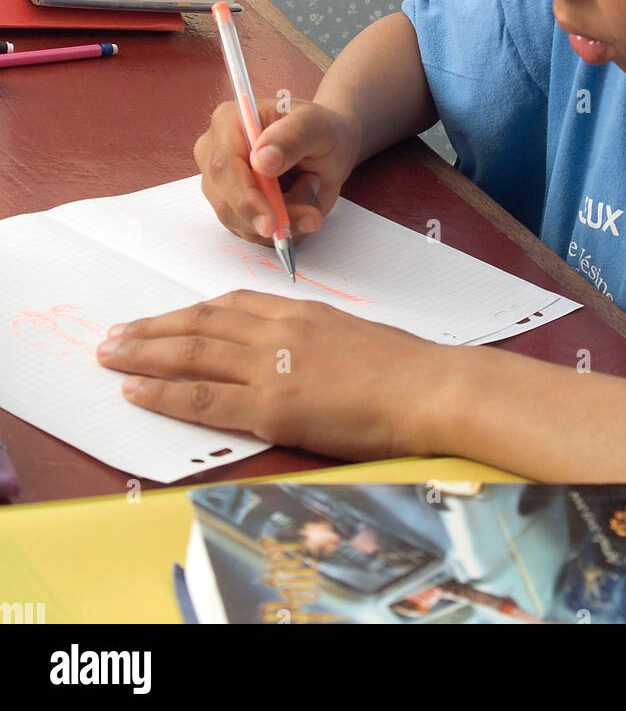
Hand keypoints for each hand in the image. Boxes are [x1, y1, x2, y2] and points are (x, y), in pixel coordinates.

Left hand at [96, 290, 454, 461]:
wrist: (430, 388)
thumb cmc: (405, 370)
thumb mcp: (351, 337)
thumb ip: (311, 339)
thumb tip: (289, 353)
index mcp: (300, 311)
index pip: (230, 304)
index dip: (188, 312)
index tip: (160, 319)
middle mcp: (280, 331)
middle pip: (201, 323)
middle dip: (152, 329)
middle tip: (114, 335)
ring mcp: (273, 366)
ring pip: (193, 353)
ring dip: (144, 354)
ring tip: (110, 356)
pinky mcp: (273, 405)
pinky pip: (204, 398)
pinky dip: (164, 394)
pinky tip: (136, 392)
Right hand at [194, 98, 360, 248]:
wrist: (328, 148)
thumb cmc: (319, 129)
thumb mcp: (316, 125)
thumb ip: (291, 137)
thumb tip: (262, 159)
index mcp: (228, 122)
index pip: (223, 167)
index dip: (245, 198)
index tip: (271, 220)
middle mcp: (216, 154)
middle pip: (226, 202)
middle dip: (270, 216)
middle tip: (311, 217)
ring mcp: (223, 186)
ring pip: (242, 223)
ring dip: (286, 218)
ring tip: (311, 185)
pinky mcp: (235, 210)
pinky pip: (256, 233)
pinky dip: (285, 226)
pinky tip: (302, 200)